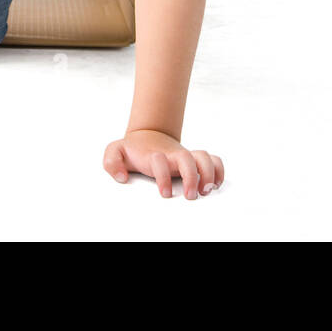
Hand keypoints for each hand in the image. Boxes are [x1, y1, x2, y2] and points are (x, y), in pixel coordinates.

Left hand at [103, 129, 223, 199]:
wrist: (148, 136)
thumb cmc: (133, 149)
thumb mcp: (115, 151)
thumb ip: (112, 161)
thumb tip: (121, 177)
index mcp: (154, 154)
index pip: (159, 160)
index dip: (163, 176)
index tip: (164, 193)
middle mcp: (172, 154)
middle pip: (186, 158)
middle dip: (191, 176)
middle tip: (191, 196)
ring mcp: (185, 155)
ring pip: (204, 156)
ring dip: (209, 172)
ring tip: (207, 190)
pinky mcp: (195, 160)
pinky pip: (214, 160)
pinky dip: (219, 170)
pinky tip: (217, 185)